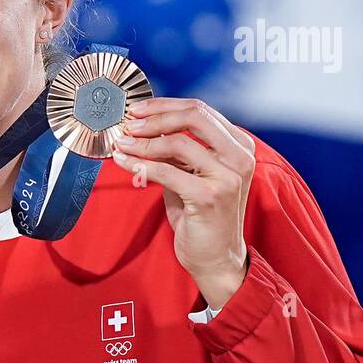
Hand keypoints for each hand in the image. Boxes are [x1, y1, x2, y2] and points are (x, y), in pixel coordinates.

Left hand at [110, 98, 254, 309]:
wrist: (216, 257)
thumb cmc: (201, 215)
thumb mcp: (192, 174)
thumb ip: (178, 150)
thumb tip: (144, 127)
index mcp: (238, 146)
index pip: (200, 110)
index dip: (164, 105)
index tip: (138, 110)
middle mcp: (239, 157)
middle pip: (193, 116)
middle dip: (155, 116)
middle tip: (129, 123)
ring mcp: (228, 176)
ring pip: (177, 142)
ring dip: (143, 142)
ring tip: (122, 144)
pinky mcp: (210, 196)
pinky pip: (166, 171)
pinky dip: (140, 164)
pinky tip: (124, 162)